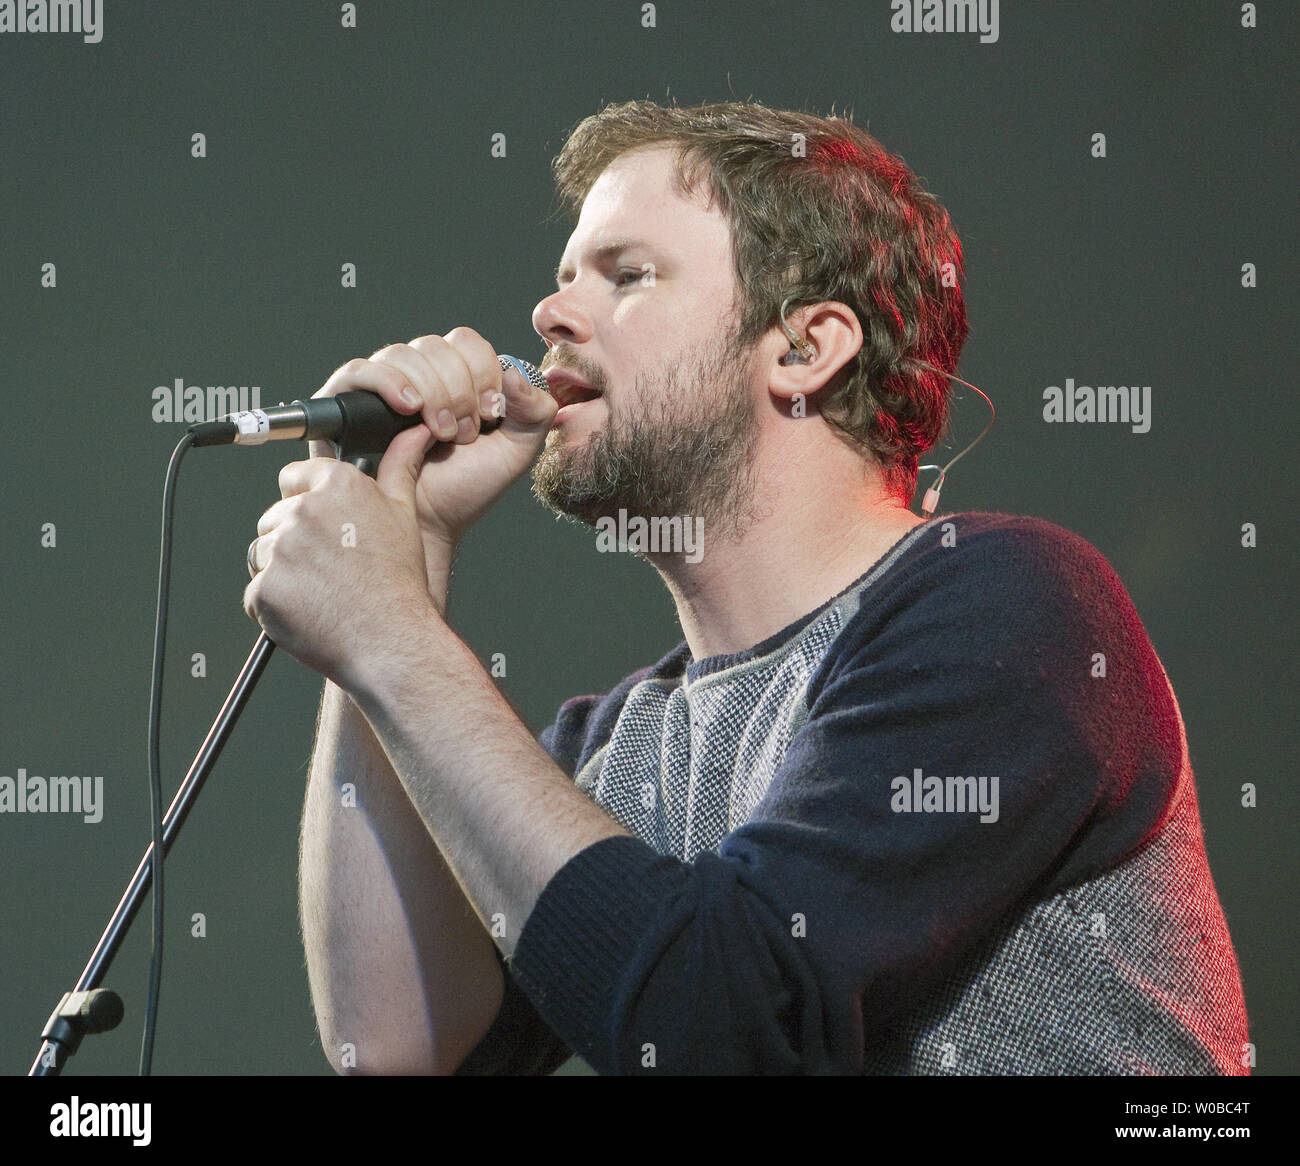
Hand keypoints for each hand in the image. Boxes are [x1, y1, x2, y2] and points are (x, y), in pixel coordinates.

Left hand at [243, 452, 436, 692]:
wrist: (390, 640)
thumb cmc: (400, 583)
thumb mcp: (405, 515)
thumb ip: (401, 466)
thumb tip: (415, 433)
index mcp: (337, 486)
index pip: (293, 478)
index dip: (306, 502)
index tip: (323, 526)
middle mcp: (304, 511)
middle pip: (275, 518)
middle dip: (294, 542)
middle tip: (330, 569)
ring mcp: (279, 550)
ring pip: (262, 554)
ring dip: (283, 573)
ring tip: (322, 591)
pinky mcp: (263, 588)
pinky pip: (257, 592)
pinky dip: (276, 605)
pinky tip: (309, 610)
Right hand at [307, 328, 556, 579]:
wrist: (427, 525)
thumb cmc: (464, 490)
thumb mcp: (515, 452)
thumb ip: (535, 411)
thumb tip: (515, 371)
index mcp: (456, 377)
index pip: (467, 344)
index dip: (482, 373)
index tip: (489, 415)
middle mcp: (418, 375)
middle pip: (435, 346)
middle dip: (457, 391)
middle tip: (461, 435)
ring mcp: (381, 386)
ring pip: (402, 355)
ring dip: (429, 393)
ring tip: (437, 434)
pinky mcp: (346, 400)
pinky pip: (361, 370)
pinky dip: (389, 383)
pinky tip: (408, 409)